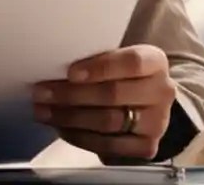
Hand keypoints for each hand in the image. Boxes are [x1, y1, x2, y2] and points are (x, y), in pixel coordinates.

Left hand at [32, 45, 176, 161]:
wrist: (147, 103)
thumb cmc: (121, 74)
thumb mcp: (116, 57)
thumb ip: (95, 60)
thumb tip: (53, 65)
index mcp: (155, 61)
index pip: (131, 62)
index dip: (100, 68)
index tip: (70, 72)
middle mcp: (162, 91)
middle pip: (113, 94)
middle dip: (71, 94)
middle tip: (41, 93)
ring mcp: (157, 122)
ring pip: (108, 121)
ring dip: (69, 117)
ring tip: (43, 111)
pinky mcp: (147, 146)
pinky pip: (109, 146)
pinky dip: (80, 137)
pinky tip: (61, 128)